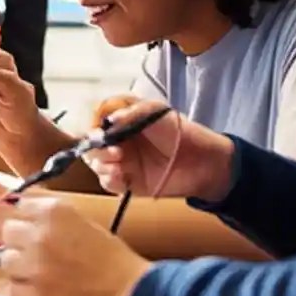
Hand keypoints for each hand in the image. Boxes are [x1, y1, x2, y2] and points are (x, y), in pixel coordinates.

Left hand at [0, 197, 149, 295]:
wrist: (132, 295)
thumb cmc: (115, 261)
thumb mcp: (85, 223)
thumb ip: (54, 215)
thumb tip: (28, 209)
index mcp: (54, 212)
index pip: (21, 205)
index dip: (26, 217)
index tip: (27, 224)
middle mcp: (40, 236)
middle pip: (8, 231)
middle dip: (19, 239)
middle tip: (33, 249)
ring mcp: (34, 267)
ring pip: (6, 260)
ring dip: (19, 264)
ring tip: (39, 270)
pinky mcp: (35, 295)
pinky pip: (13, 287)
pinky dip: (24, 288)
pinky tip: (41, 287)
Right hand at [83, 99, 235, 201]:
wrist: (203, 161)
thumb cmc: (180, 132)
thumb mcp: (154, 112)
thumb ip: (128, 114)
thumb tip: (107, 122)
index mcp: (121, 125)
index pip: (95, 127)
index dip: (92, 130)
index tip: (98, 134)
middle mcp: (118, 144)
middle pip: (92, 147)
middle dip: (96, 149)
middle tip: (114, 152)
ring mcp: (123, 164)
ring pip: (96, 165)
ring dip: (101, 164)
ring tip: (118, 163)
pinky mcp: (129, 184)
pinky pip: (108, 183)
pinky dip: (109, 180)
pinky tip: (120, 176)